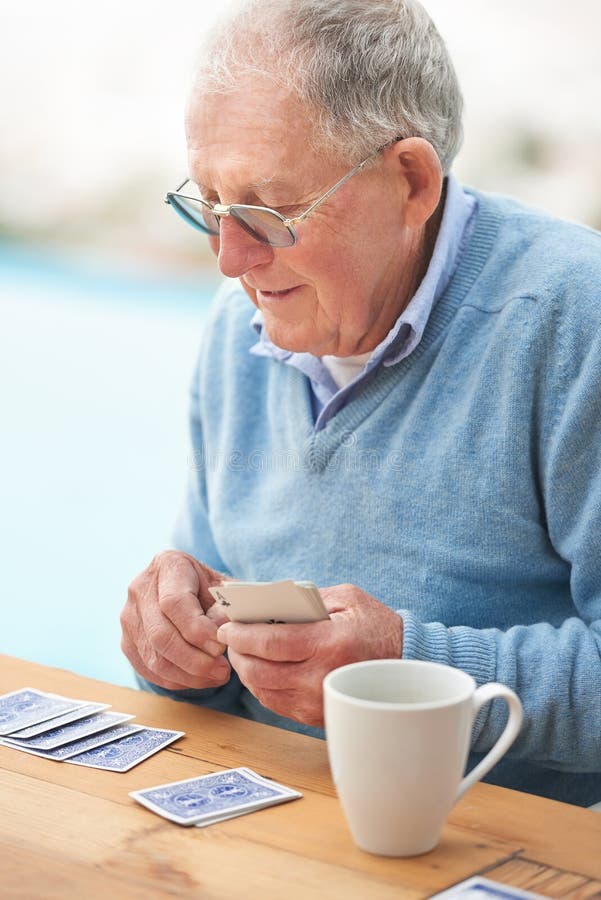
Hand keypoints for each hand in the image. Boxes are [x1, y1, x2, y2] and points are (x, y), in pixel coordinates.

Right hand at [120, 550, 231, 689]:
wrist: (188, 588)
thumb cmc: (210, 587)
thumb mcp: (224, 588)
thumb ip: (225, 607)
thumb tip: (220, 633)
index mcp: (167, 565)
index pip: (174, 603)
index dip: (197, 629)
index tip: (220, 646)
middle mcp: (140, 588)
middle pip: (161, 635)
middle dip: (195, 660)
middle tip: (223, 670)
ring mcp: (129, 617)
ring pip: (154, 658)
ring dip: (189, 675)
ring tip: (217, 676)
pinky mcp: (127, 642)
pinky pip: (149, 670)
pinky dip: (177, 680)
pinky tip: (200, 679)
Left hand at [217, 583, 402, 726]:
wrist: (405, 665)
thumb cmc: (375, 626)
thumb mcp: (347, 598)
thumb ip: (307, 598)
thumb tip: (266, 601)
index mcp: (329, 644)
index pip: (271, 644)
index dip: (242, 635)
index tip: (226, 625)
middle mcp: (321, 678)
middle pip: (260, 670)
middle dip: (236, 652)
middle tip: (228, 636)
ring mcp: (317, 702)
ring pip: (262, 690)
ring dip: (245, 669)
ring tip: (241, 650)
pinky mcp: (315, 716)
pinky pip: (275, 703)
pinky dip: (260, 685)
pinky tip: (260, 668)